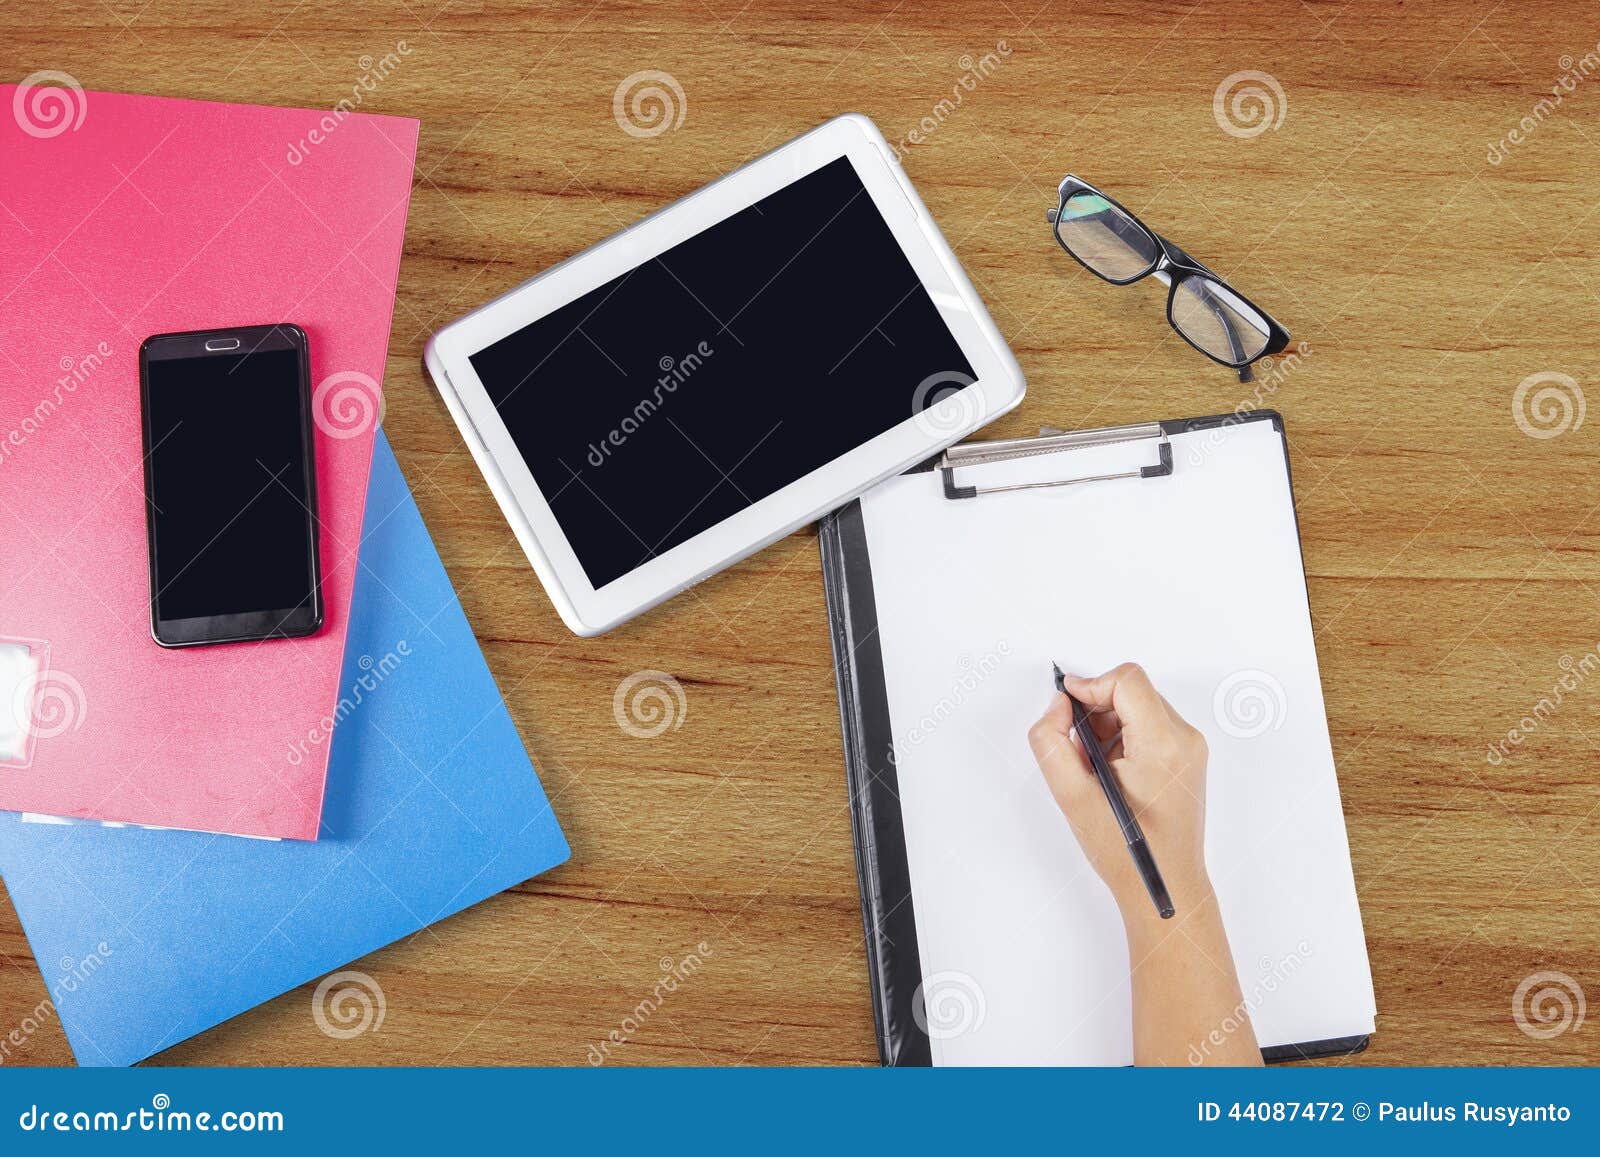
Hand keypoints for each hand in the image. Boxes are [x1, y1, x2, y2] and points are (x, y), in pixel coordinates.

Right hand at [1027, 663, 1211, 928]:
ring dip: (1108, 728)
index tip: (1067, 707)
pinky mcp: (1188, 758)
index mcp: (1163, 745)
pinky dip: (1124, 739)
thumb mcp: (1072, 797)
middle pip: (1132, 692)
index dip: (1090, 685)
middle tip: (1079, 753)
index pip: (1126, 680)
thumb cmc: (1128, 852)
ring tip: (1095, 771)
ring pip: (1139, 707)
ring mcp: (1191, 749)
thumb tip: (1058, 706)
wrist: (1166, 887)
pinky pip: (1149, 726)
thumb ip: (1051, 741)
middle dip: (1096, 713)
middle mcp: (1185, 740)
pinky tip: (1112, 775)